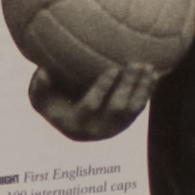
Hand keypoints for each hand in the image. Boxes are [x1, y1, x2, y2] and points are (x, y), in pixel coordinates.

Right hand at [27, 58, 153, 140]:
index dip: (103, 88)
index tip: (113, 68)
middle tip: (134, 63)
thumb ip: (38, 87)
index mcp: (75, 124)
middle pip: (117, 109)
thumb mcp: (39, 98)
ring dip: (142, 89)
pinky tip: (155, 74)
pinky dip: (147, 91)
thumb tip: (45, 72)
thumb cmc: (52, 103)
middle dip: (128, 86)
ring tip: (148, 67)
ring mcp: (113, 129)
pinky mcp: (125, 124)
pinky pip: (139, 108)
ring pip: (132, 110)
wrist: (71, 119)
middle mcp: (97, 131)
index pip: (91, 106)